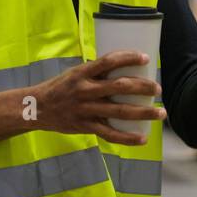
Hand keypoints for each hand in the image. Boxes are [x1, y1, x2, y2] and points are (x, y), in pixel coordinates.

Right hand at [28, 50, 165, 145]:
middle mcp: (84, 90)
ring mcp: (85, 110)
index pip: (108, 61)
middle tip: (158, 88)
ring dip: (144, 112)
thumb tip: (126, 68)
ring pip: (120, 111)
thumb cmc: (61, 88)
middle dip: (143, 87)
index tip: (146, 58)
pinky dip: (128, 138)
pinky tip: (143, 138)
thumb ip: (96, 73)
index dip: (128, 58)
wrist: (35, 108)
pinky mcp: (85, 126)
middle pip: (120, 87)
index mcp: (82, 73)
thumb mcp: (75, 74)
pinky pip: (110, 134)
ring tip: (161, 112)